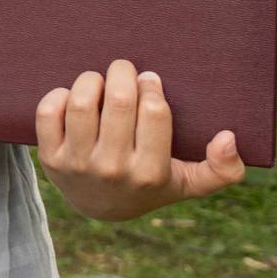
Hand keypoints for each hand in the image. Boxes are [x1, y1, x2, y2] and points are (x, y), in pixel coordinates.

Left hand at [34, 58, 246, 220]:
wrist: (102, 207)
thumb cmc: (153, 184)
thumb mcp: (191, 183)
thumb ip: (223, 169)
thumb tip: (228, 137)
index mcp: (151, 172)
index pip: (153, 112)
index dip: (151, 87)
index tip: (149, 80)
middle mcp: (113, 169)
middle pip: (118, 102)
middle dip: (123, 73)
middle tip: (124, 69)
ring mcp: (78, 165)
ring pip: (82, 103)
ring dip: (91, 80)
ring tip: (100, 81)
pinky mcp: (50, 158)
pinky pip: (48, 112)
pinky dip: (59, 94)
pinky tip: (73, 96)